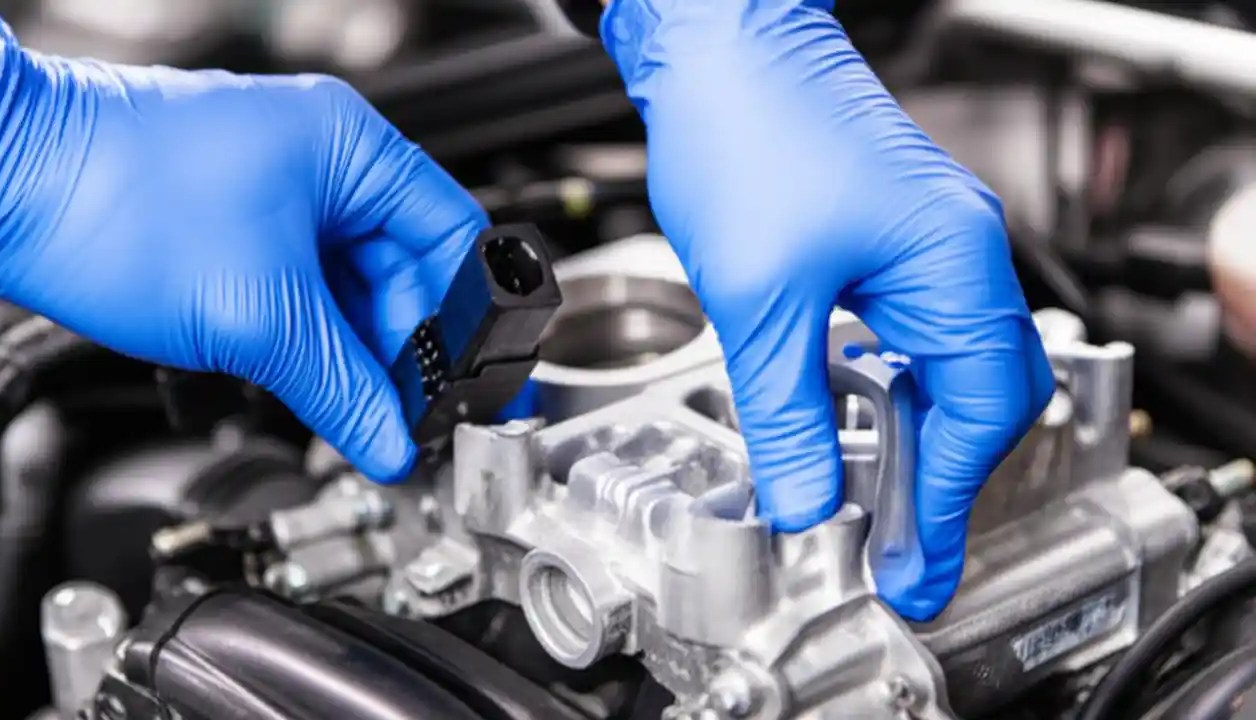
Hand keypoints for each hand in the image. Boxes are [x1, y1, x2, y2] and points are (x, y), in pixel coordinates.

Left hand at [0, 8, 485, 480]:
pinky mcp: (240, 221)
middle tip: (405, 416)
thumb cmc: (113, 201)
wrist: (1, 185)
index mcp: (352, 147)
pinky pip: (307, 287)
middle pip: (404, 270)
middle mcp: (324, 160)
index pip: (452, 237)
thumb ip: (342, 389)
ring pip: (352, 285)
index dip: (465, 321)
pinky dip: (316, 336)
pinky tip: (316, 381)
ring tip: (357, 410)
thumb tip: (390, 441)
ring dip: (356, 350)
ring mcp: (280, 188)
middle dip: (403, 348)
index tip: (469, 382)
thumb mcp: (259, 316)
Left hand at [600, 0, 1053, 618]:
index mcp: (952, 264)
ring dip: (915, 439)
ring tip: (878, 508)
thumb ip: (786, 415)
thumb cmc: (744, 129)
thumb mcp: (759, 298)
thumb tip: (806, 502)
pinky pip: (914, 334)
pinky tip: (855, 422)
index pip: (976, 414)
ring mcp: (929, 242)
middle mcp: (959, 252)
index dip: (941, 502)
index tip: (911, 567)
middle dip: (941, 481)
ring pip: (949, 368)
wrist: (715, 43)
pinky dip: (891, 391)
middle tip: (903, 554)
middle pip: (985, 397)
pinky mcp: (890, 237)